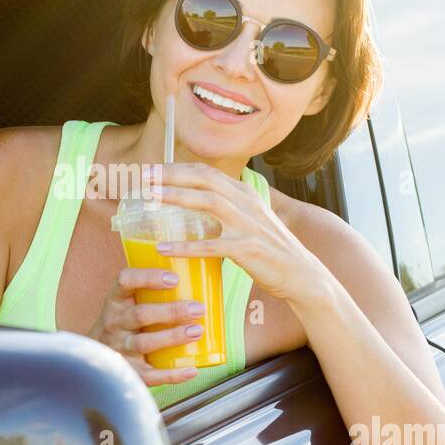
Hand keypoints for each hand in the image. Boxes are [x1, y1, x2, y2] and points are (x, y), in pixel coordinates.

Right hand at [88, 267, 207, 386]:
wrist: (95, 355)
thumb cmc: (123, 323)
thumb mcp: (127, 302)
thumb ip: (151, 291)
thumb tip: (199, 277)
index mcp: (116, 300)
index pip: (125, 281)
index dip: (148, 278)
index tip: (173, 278)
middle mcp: (115, 322)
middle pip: (140, 315)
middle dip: (171, 311)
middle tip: (197, 308)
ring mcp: (120, 347)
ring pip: (144, 343)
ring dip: (172, 337)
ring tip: (196, 331)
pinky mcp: (129, 370)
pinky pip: (150, 375)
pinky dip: (171, 375)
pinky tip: (191, 370)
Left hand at [145, 161, 326, 303]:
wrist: (301, 275)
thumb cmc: (270, 250)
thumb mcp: (250, 221)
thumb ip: (227, 209)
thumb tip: (195, 205)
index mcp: (244, 194)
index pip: (206, 172)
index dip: (176, 169)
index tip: (152, 170)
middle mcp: (247, 203)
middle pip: (204, 179)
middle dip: (171, 174)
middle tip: (143, 176)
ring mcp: (249, 224)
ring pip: (208, 202)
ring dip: (176, 197)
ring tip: (150, 199)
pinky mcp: (249, 248)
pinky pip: (211, 246)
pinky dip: (186, 246)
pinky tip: (164, 248)